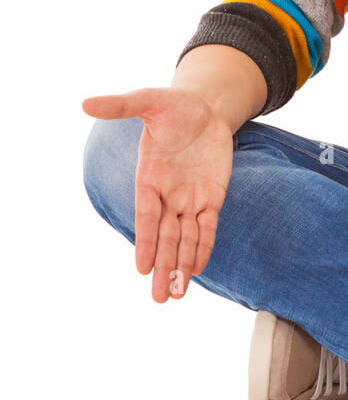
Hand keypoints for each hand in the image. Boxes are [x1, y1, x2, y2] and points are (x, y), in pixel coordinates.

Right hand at [82, 88, 234, 301]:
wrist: (205, 108)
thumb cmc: (173, 106)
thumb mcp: (149, 101)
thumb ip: (121, 105)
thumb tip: (85, 103)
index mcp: (149, 177)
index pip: (146, 216)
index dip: (145, 241)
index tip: (141, 268)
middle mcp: (167, 194)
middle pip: (165, 237)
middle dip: (163, 266)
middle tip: (159, 298)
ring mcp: (189, 198)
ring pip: (185, 238)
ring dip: (181, 265)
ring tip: (176, 294)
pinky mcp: (211, 196)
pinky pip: (207, 226)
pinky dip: (203, 246)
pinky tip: (197, 269)